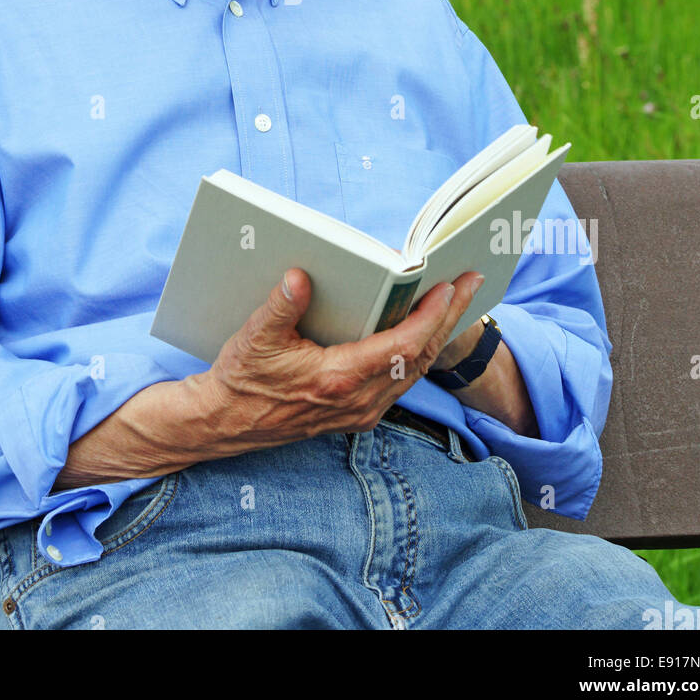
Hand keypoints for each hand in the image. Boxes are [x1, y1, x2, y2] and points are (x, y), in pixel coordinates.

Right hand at [188, 267, 484, 456]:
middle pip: (422, 356)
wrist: (228, 422)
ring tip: (457, 299)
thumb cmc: (243, 378)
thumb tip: (299, 276)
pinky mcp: (358, 413)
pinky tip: (424, 329)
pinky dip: (419, 351)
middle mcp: (359, 400)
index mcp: (339, 378)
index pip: (404, 346)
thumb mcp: (255, 337)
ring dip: (438, 334)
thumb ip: (280, 305)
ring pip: (416, 370)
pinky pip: (402, 380)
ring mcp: (361, 411)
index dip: (431, 315)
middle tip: (471, 281)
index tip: (449, 285)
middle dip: (450, 317)